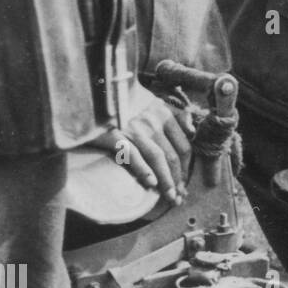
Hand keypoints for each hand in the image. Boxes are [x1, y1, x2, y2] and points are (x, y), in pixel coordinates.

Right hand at [88, 85, 191, 204]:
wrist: (94, 90)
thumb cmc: (126, 99)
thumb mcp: (154, 100)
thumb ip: (176, 114)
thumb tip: (192, 132)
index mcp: (164, 114)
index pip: (183, 146)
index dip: (187, 167)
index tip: (185, 182)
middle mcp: (152, 122)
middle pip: (172, 155)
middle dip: (179, 179)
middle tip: (180, 197)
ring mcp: (134, 129)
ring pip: (156, 158)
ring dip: (166, 180)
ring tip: (171, 197)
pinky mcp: (114, 135)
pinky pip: (132, 154)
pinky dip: (143, 168)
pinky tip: (151, 182)